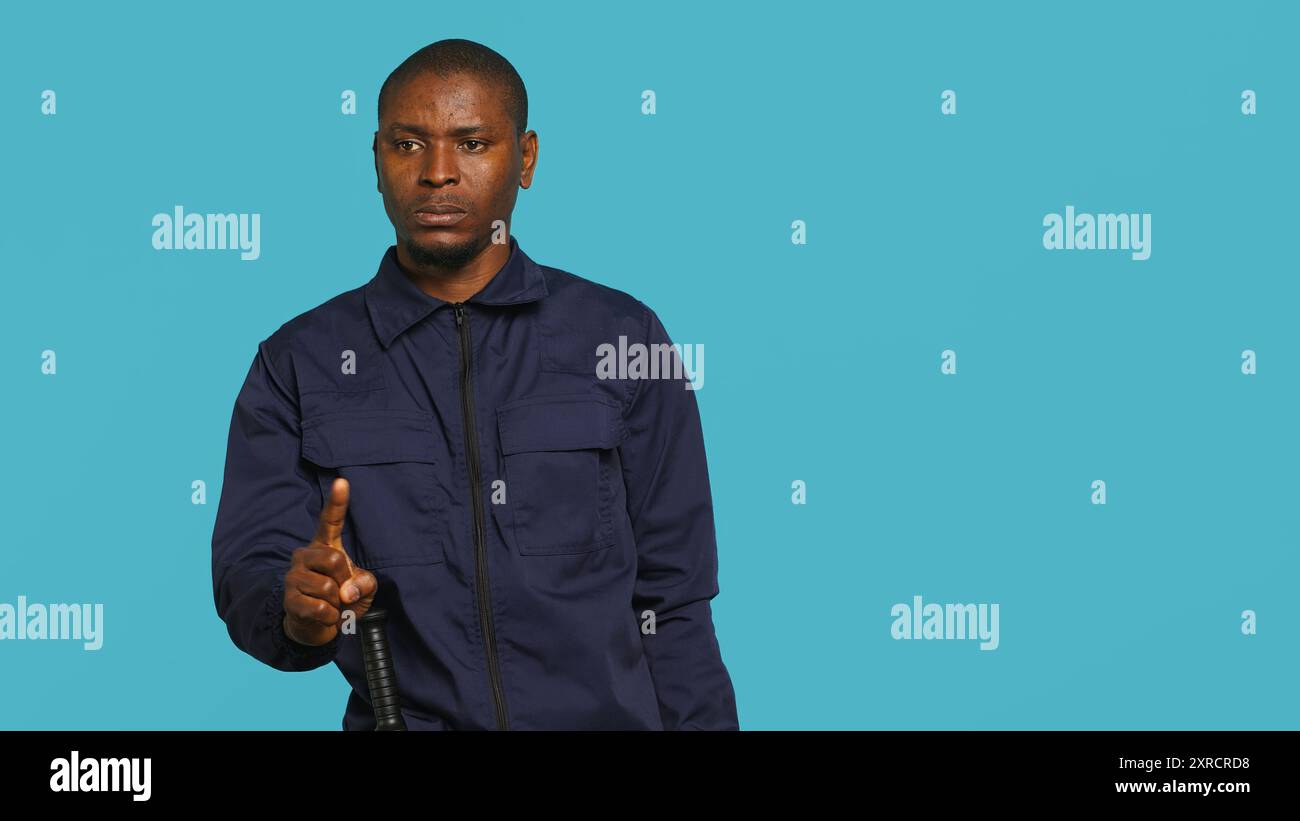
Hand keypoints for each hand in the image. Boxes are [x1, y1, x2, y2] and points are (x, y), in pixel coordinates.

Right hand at [281, 477, 377, 645]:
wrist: (320, 627)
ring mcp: (293, 576)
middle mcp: (304, 556)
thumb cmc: (344, 599)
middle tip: (342, 592)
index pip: (330, 521)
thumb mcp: (364, 588)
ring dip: (338, 603)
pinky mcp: (289, 599)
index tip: (342, 482)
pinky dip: (330, 617)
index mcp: (325, 546)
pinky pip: (319, 607)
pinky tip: (326, 616)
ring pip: (327, 587)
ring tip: (332, 605)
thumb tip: (346, 591)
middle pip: (334, 559)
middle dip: (345, 580)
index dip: (337, 502)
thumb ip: (364, 583)